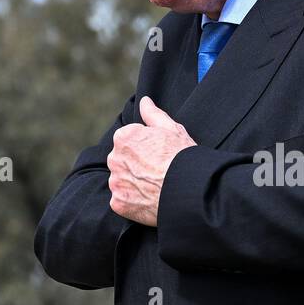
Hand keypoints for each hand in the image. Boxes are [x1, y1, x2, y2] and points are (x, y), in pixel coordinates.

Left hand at [107, 96, 196, 224]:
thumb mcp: (172, 129)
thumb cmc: (183, 157)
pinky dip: (133, 202)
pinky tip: (150, 200)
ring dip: (134, 184)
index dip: (147, 148)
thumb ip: (153, 114)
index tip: (161, 155)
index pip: (130, 141)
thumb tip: (144, 101)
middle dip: (137, 166)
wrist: (188, 189)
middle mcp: (115, 158)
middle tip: (159, 172)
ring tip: (156, 187)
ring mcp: (116, 182)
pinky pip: (122, 201)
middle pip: (123, 161)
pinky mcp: (118, 203)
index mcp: (124, 137)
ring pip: (122, 181)